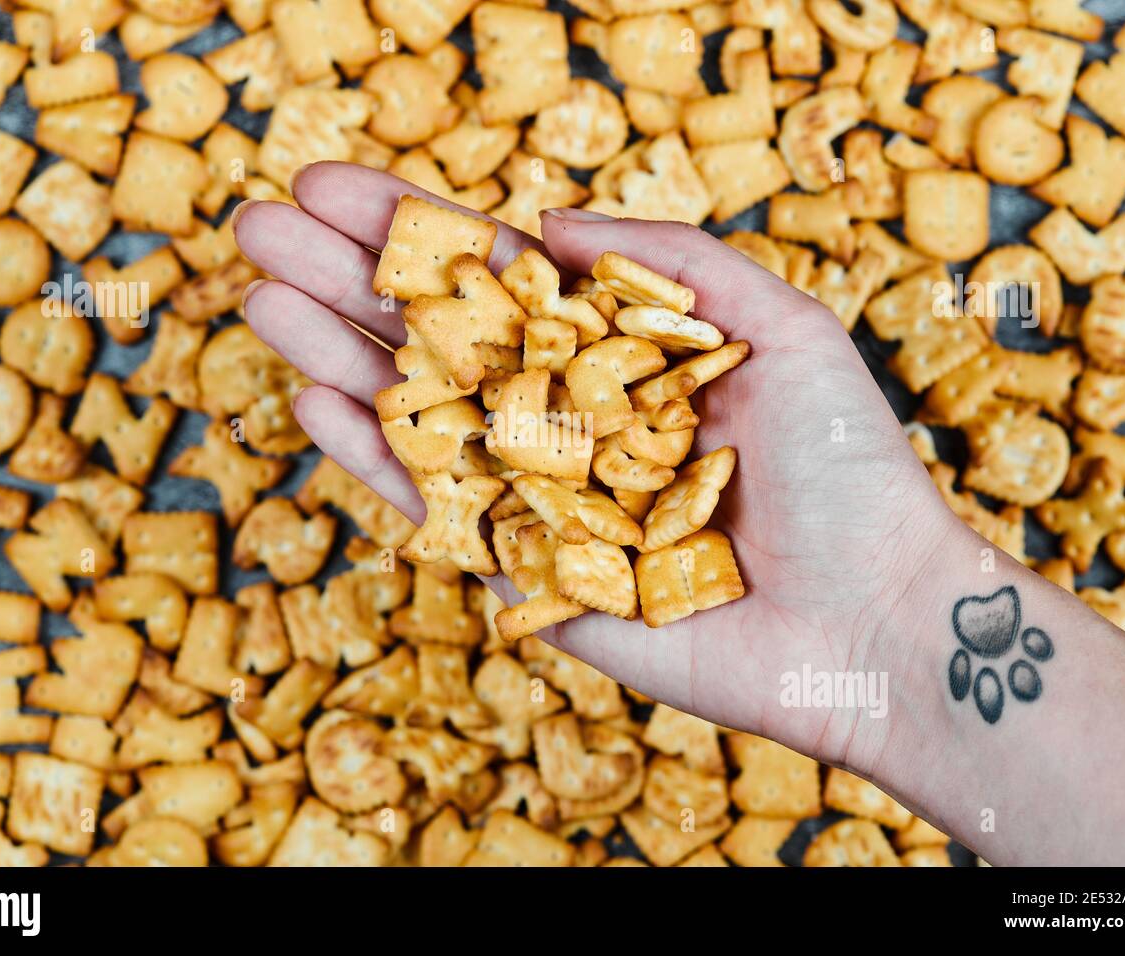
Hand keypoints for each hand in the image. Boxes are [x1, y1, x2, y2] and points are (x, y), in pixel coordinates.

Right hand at [234, 162, 955, 775]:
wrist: (867, 614)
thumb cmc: (843, 467)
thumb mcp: (777, 324)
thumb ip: (663, 260)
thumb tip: (543, 219)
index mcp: (613, 351)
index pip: (492, 275)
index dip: (410, 229)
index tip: (328, 182)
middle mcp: (562, 414)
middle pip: (433, 335)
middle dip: (345, 278)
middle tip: (256, 220)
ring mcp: (536, 494)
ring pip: (416, 415)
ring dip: (334, 354)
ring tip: (259, 295)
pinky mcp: (524, 574)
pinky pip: (435, 510)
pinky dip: (376, 457)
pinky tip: (316, 397)